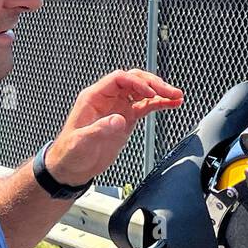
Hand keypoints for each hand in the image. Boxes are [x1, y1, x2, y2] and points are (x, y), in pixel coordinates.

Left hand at [46, 69, 182, 183]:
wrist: (72, 168)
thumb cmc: (70, 152)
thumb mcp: (81, 142)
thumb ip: (99, 129)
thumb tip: (118, 119)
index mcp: (94, 98)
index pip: (119, 79)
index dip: (136, 83)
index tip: (149, 93)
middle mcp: (108, 99)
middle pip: (134, 81)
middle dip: (153, 84)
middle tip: (170, 92)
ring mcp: (119, 108)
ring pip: (142, 91)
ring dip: (160, 92)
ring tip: (177, 95)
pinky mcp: (127, 119)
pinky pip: (146, 106)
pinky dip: (159, 104)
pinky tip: (172, 103)